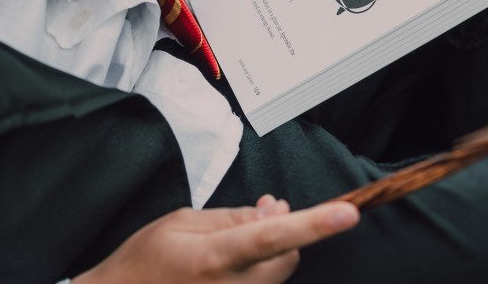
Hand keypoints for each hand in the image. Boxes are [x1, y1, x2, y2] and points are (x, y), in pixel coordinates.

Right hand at [72, 195, 358, 283]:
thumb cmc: (141, 264)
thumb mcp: (181, 223)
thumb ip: (235, 216)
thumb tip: (277, 209)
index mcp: (212, 258)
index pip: (274, 236)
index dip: (314, 224)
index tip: (346, 214)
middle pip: (286, 259)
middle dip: (283, 236)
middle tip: (259, 215)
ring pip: (276, 277)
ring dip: (268, 257)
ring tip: (228, 250)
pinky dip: (256, 275)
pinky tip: (228, 269)